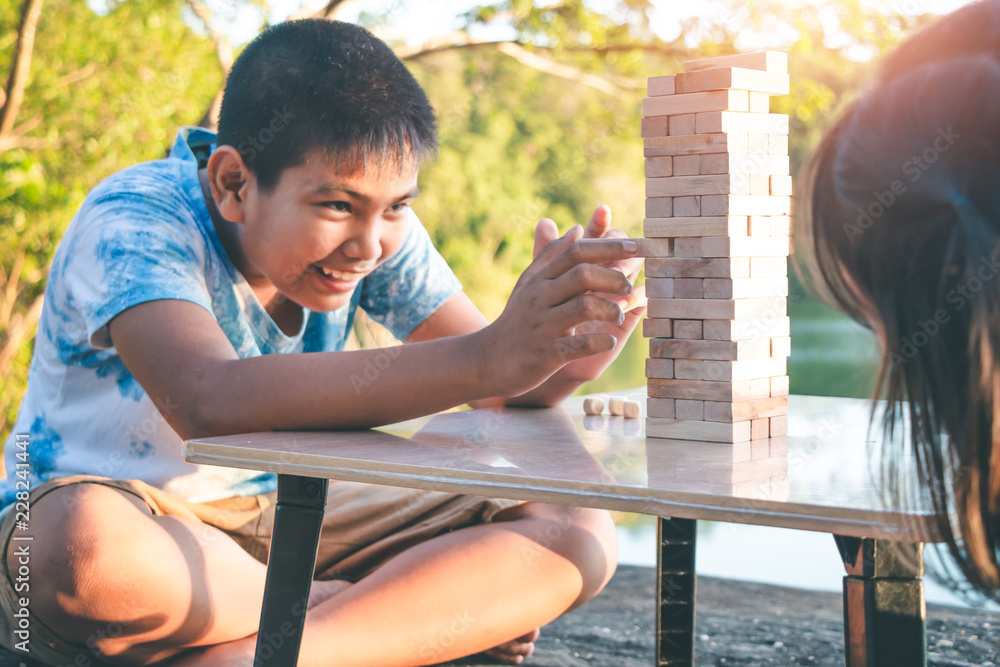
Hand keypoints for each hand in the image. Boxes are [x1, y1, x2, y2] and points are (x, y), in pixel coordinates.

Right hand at [477, 225, 638, 397]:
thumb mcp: (529, 284)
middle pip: (582, 274)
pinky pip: (578, 345)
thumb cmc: (516, 320)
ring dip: (610, 309)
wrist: (488, 361)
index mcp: (540, 279)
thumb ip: (552, 256)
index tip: (636, 247)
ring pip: (583, 306)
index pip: (576, 252)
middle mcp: (540, 298)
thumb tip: (577, 229)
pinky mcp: (546, 354)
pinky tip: (609, 340)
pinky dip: (600, 341)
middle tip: (628, 287)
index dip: (608, 246)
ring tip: (618, 315)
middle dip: (613, 276)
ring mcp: (543, 326)